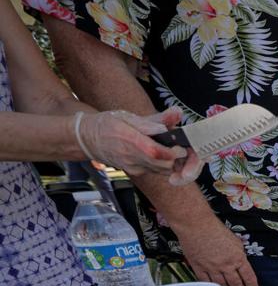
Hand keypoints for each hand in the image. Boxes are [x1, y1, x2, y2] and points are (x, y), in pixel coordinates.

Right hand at [78, 108, 202, 183]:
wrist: (87, 140)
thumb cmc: (107, 124)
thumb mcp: (128, 116)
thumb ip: (155, 119)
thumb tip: (176, 113)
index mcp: (128, 140)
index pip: (155, 152)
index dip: (173, 152)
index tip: (181, 145)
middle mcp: (131, 158)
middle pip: (163, 165)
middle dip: (178, 158)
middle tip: (182, 146)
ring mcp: (133, 167)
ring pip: (163, 171)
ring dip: (174, 162)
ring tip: (174, 148)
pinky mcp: (136, 172)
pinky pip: (156, 172)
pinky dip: (165, 164)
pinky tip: (165, 153)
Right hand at [179, 222, 259, 285]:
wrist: (196, 225)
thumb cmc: (216, 230)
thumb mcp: (235, 241)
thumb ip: (239, 254)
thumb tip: (241, 263)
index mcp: (238, 258)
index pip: (249, 277)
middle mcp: (226, 265)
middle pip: (236, 285)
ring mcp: (212, 268)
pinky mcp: (199, 268)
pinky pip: (207, 282)